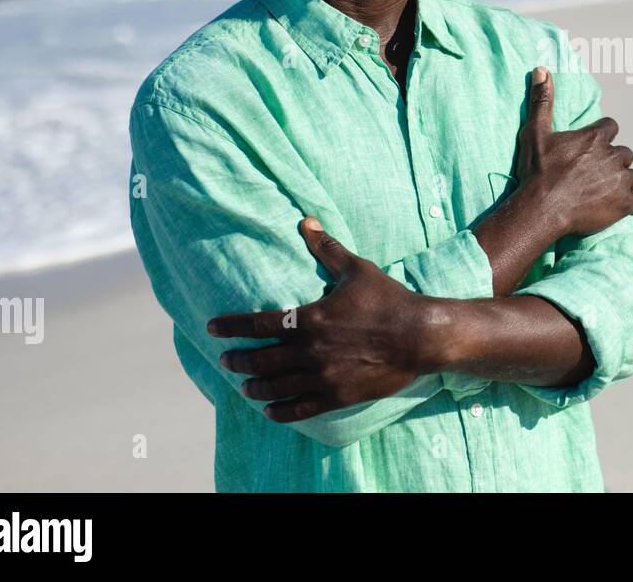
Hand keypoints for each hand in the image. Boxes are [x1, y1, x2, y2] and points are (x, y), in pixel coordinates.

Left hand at [207, 218, 438, 422]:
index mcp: (311, 318)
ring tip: (245, 388)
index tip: (213, 328)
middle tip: (226, 361)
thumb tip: (307, 222)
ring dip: (255, 387)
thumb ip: (327, 249)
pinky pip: (301, 408)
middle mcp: (311, 350)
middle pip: (261, 359)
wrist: (419, 336)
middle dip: (238, 361)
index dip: (231, 326)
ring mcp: (323, 376)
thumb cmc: (388, 299)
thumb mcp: (356, 269)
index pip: (258, 324)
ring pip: (276, 386)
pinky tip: (270, 410)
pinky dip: (281, 411)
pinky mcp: (337, 395)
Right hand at [514, 66, 632, 236]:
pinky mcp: (624, 204)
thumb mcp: (535, 132)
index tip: (592, 148)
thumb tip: (542, 70)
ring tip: (605, 193)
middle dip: (614, 162)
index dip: (603, 137)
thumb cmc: (537, 171)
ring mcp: (621, 181)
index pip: (611, 127)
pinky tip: (627, 209)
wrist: (542, 207)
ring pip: (632, 177)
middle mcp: (613, 156)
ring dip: (622, 183)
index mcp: (595, 137)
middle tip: (596, 174)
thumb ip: (542, 101)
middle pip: (624, 154)